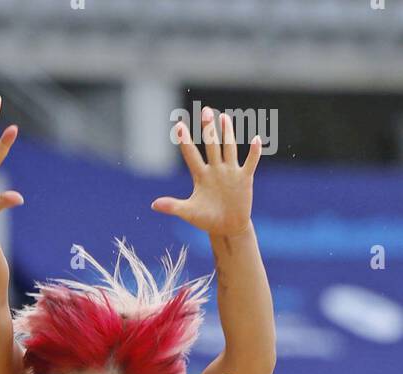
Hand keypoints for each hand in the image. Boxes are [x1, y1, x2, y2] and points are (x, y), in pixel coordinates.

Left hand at [151, 107, 260, 237]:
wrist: (227, 228)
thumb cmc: (206, 219)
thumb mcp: (189, 213)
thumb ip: (172, 206)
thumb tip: (153, 205)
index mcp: (201, 176)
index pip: (191, 155)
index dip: (185, 141)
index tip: (179, 126)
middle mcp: (215, 170)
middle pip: (212, 145)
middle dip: (208, 128)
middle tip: (205, 110)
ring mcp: (230, 172)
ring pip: (229, 148)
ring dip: (228, 133)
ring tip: (224, 117)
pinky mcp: (244, 178)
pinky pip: (250, 162)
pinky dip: (254, 152)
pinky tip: (256, 139)